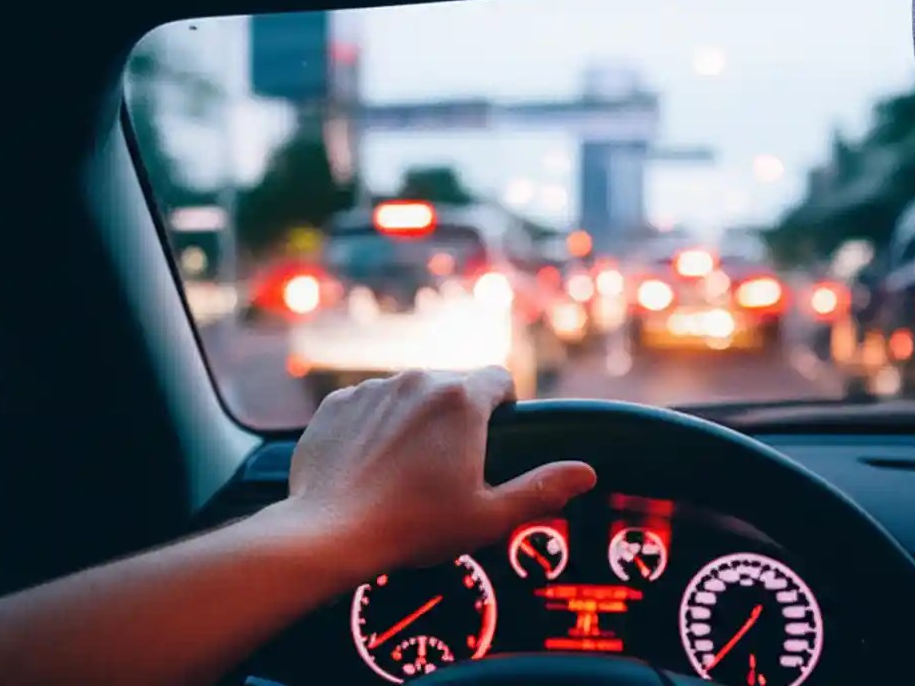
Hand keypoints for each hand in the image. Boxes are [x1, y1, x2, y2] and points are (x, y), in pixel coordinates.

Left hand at [282, 367, 595, 572]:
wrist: (330, 534)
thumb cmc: (412, 526)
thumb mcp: (489, 516)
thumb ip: (542, 489)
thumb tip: (584, 473)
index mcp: (460, 399)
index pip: (499, 379)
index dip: (504, 408)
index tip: (494, 438)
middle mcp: (416, 380)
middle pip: (453, 386)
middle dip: (457, 417)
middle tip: (450, 466)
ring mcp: (371, 390)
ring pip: (408, 394)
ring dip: (415, 420)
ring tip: (407, 470)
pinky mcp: (336, 405)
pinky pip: (367, 406)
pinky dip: (374, 428)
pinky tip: (372, 467)